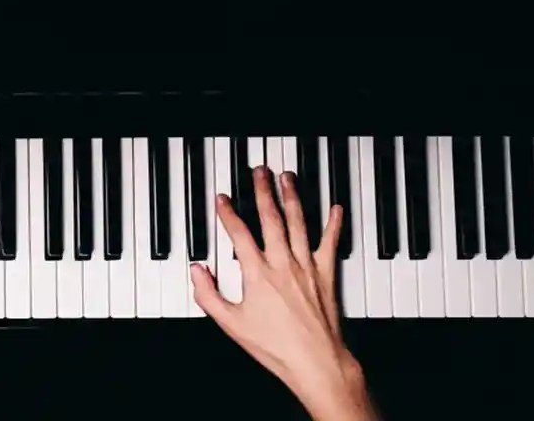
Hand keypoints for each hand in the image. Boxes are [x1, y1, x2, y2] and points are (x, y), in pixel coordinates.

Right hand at [191, 166, 376, 420]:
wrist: (315, 362)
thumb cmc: (275, 347)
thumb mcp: (231, 324)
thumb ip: (208, 295)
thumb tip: (197, 271)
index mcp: (257, 274)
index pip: (239, 233)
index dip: (228, 213)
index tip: (222, 198)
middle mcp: (283, 264)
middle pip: (271, 218)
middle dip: (262, 191)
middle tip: (259, 171)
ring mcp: (307, 267)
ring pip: (299, 222)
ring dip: (292, 197)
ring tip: (287, 177)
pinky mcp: (326, 274)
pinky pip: (330, 243)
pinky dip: (334, 224)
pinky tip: (336, 208)